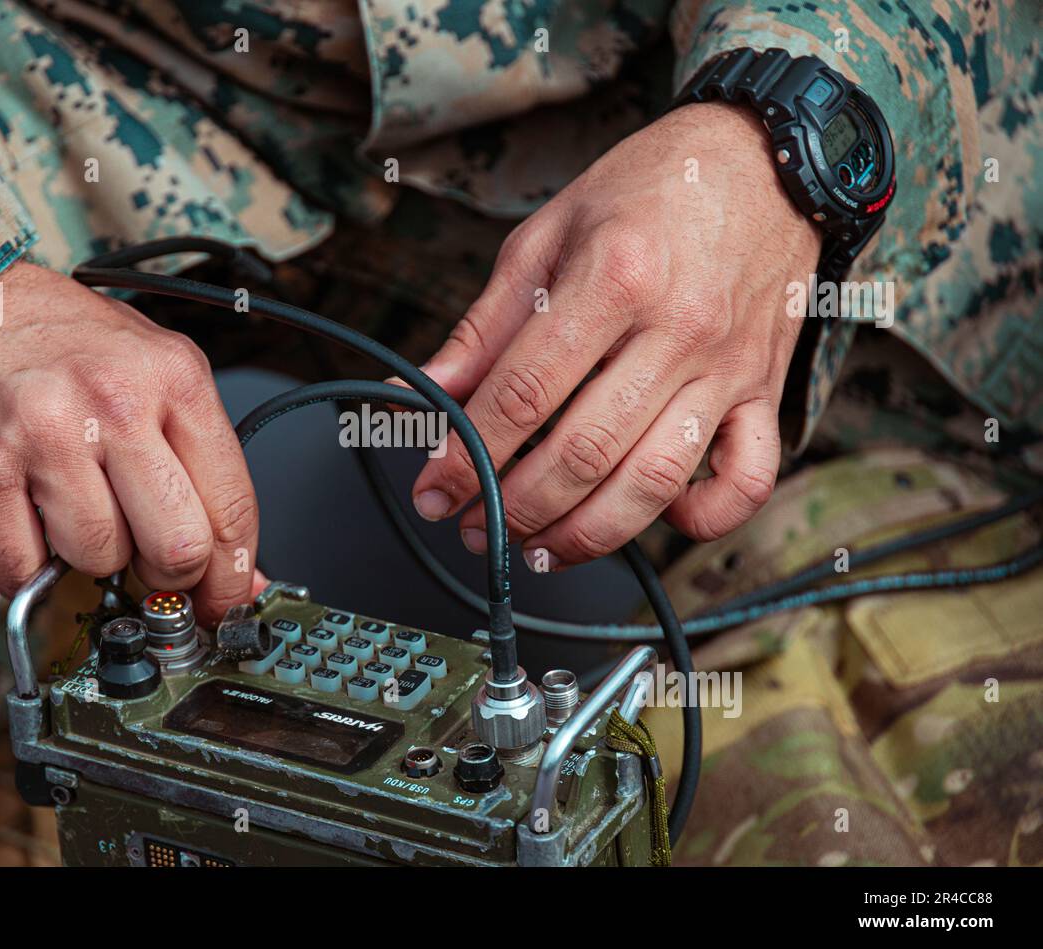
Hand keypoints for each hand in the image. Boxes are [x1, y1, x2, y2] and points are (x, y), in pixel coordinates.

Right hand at [0, 260, 256, 624]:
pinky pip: (23, 566)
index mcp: (175, 378)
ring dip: (89, 558)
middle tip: (145, 560)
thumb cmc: (60, 339)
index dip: (231, 574)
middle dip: (164, 573)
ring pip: (100, 559)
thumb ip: (199, 461)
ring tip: (73, 510)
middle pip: (177, 547)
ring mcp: (48, 436)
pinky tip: (28, 525)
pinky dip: (27, 568)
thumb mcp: (152, 369)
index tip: (222, 599)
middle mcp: (116, 404)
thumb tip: (240, 570)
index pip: (232, 507)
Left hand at [411, 102, 820, 568]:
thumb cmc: (646, 190)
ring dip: (586, 532)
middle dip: (515, 505)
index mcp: (613, 276)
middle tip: (476, 525)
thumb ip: (484, 326)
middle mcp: (678, 327)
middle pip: (584, 450)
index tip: (434, 490)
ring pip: (654, 480)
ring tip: (538, 545)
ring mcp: (728, 366)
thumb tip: (425, 396)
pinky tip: (653, 515)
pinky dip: (701, 515)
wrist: (766, 159)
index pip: (524, 393)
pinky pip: (748, 479)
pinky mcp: (766, 388)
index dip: (468, 455)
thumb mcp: (546, 235)